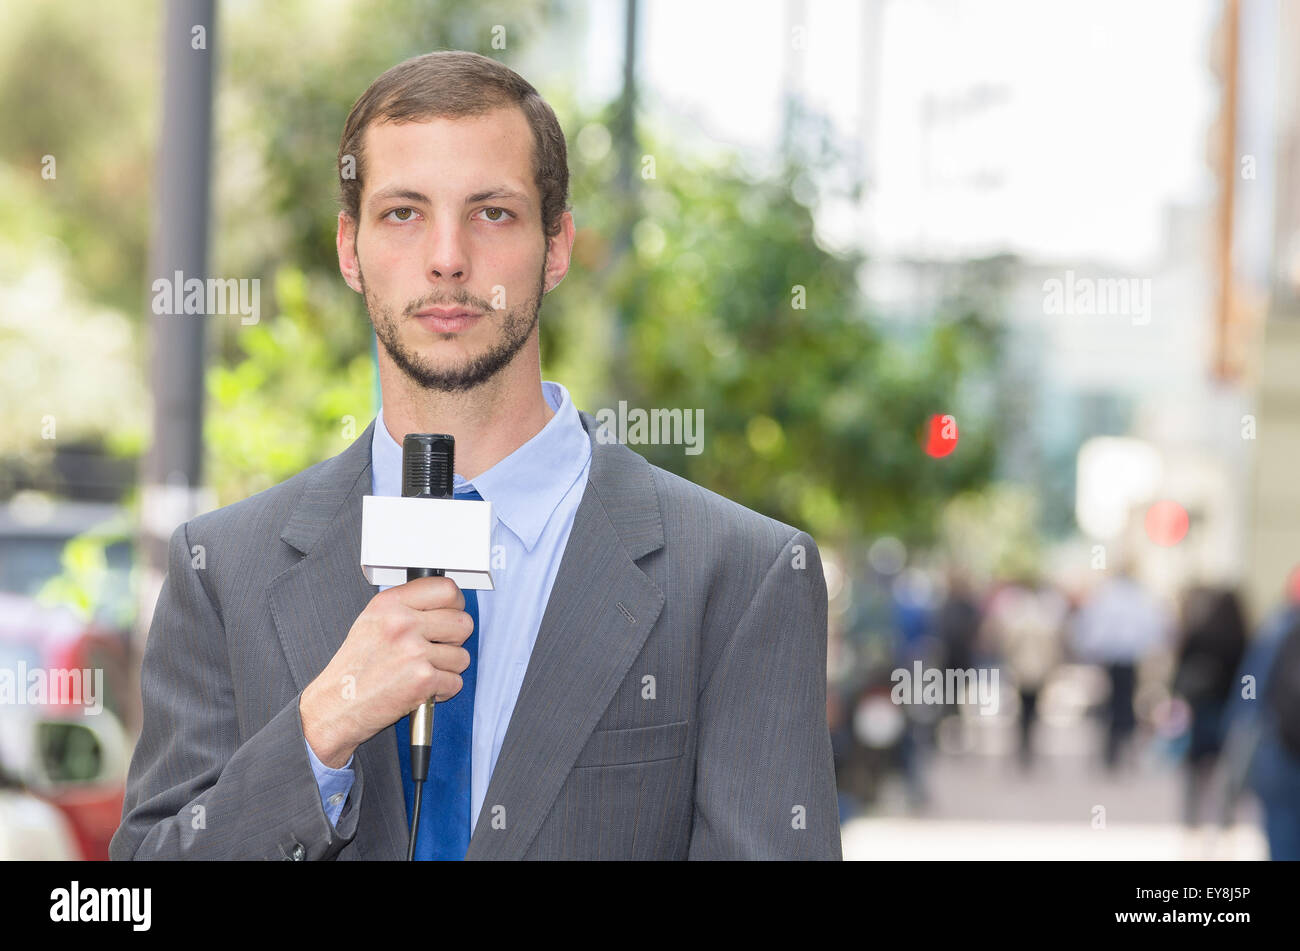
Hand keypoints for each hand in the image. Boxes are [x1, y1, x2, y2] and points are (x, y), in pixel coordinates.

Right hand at [301, 576, 472, 767]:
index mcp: (390, 603)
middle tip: (435, 650)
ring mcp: (413, 651)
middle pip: (463, 622)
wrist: (335, 706)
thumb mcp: (372, 621)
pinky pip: (455, 682)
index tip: (451, 614)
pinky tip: (420, 689)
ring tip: (421, 672)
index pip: (447, 589)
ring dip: (448, 669)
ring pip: (462, 656)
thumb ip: (407, 607)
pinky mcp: (422, 680)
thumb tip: (448, 602)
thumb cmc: (354, 668)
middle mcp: (401, 623)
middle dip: (455, 641)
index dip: (455, 604)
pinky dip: (442, 691)